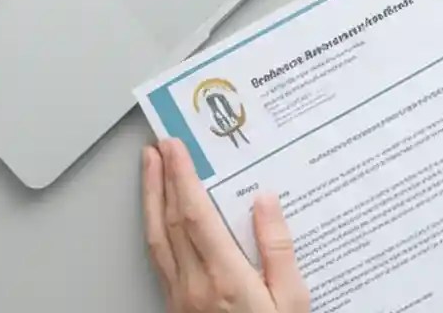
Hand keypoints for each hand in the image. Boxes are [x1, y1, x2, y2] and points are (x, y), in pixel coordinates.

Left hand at [142, 139, 309, 312]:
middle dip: (162, 178)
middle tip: (159, 146)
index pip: (196, 215)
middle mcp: (194, 283)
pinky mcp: (173, 304)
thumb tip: (265, 200)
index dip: (182, 177)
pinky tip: (156, 216)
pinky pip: (157, 256)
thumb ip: (278, 249)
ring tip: (150, 169)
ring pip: (156, 237)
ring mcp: (179, 294)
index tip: (175, 148)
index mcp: (226, 276)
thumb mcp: (292, 300)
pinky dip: (153, 226)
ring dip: (151, 198)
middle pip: (170, 220)